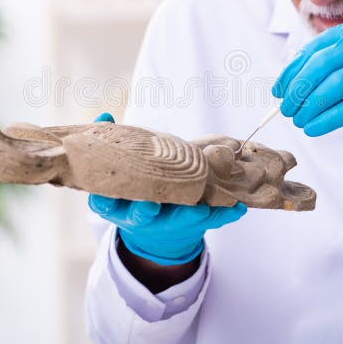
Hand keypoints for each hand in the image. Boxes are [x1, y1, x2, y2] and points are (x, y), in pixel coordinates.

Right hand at [88, 112, 246, 265]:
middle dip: (145, 211)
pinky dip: (223, 213)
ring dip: (189, 214)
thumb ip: (113, 144)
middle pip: (141, 216)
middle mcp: (138, 218)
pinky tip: (237, 207)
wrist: (156, 228)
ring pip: (177, 221)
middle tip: (152, 204)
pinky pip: (209, 220)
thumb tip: (105, 115)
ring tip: (201, 207)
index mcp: (116, 206)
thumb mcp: (121, 170)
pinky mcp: (192, 226)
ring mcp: (166, 224)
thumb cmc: (136, 190)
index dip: (107, 202)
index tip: (109, 197)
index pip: (106, 205)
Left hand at [272, 13, 342, 136]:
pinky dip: (326, 120)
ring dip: (309, 108)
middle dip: (298, 90)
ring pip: (332, 89)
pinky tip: (312, 128)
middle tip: (285, 108)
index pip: (316, 49)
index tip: (279, 89)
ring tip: (298, 119)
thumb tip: (289, 83)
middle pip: (321, 67)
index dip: (293, 71)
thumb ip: (333, 60)